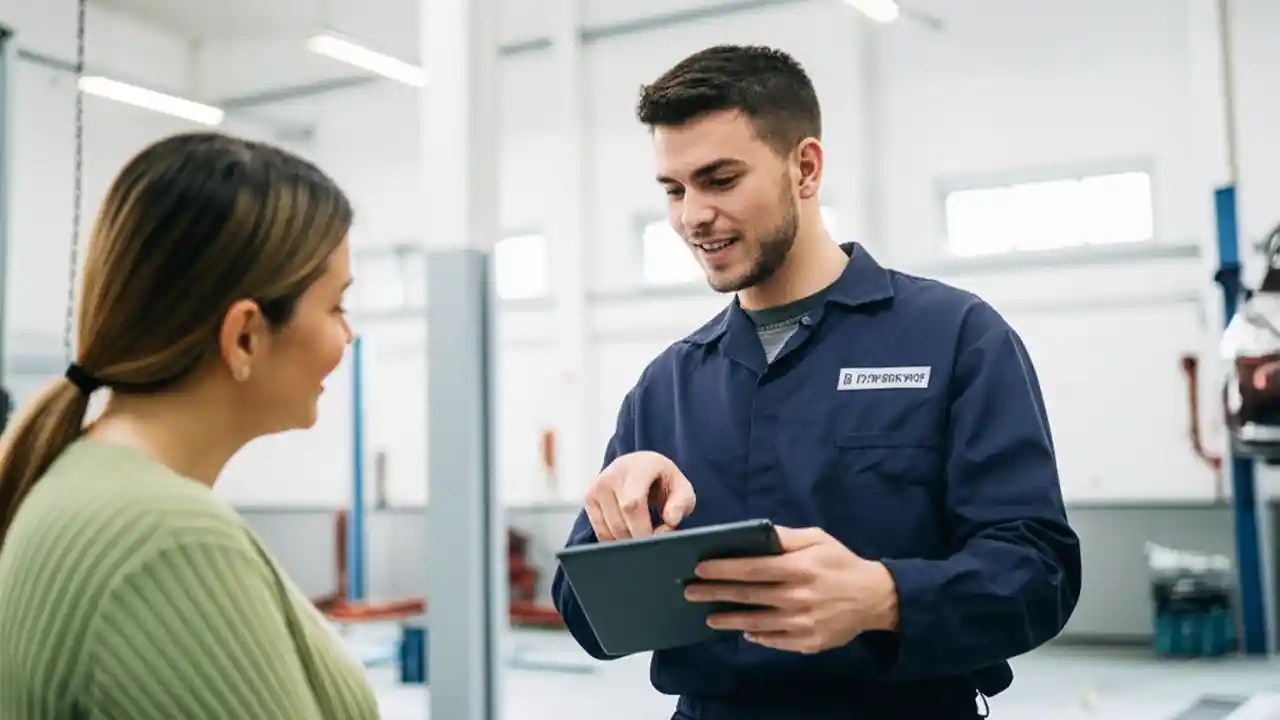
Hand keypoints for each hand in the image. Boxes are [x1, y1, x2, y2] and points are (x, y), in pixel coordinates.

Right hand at [584, 451, 695, 541]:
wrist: (639, 466)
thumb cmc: (662, 479)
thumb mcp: (681, 488)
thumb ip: (681, 504)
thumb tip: (670, 520)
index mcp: (638, 468)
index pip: (633, 505)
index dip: (642, 529)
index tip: (656, 541)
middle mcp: (612, 475)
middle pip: (620, 522)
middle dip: (638, 539)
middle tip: (654, 539)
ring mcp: (597, 486)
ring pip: (609, 530)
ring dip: (628, 541)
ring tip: (643, 531)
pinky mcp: (589, 498)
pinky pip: (601, 532)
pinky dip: (616, 540)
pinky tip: (629, 532)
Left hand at [684, 526, 898, 653]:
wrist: (875, 598)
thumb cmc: (840, 563)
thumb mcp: (817, 539)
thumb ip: (785, 537)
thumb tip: (754, 534)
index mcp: (799, 568)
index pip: (751, 569)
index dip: (723, 569)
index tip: (699, 568)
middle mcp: (798, 597)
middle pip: (747, 596)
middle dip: (714, 593)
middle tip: (689, 592)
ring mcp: (802, 623)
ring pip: (756, 623)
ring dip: (728, 620)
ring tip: (708, 617)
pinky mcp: (807, 643)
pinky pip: (774, 640)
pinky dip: (756, 637)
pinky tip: (742, 631)